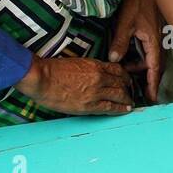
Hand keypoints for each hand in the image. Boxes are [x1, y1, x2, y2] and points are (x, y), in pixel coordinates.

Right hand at [16, 56, 133, 114]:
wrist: (42, 79)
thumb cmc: (53, 70)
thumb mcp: (76, 63)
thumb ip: (89, 68)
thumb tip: (96, 74)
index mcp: (95, 65)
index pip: (118, 69)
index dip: (125, 76)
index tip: (126, 79)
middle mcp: (99, 77)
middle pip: (121, 82)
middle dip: (128, 88)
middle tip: (131, 92)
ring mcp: (96, 92)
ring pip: (119, 95)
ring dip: (127, 99)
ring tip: (130, 103)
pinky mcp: (89, 105)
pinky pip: (110, 108)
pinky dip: (120, 109)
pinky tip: (125, 110)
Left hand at [108, 0, 163, 102]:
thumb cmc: (137, 0)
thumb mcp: (125, 22)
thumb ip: (121, 42)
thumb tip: (114, 60)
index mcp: (154, 42)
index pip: (154, 69)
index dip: (153, 85)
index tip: (151, 99)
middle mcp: (158, 41)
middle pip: (155, 67)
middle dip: (148, 80)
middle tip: (137, 90)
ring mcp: (157, 35)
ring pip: (151, 58)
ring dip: (142, 67)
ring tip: (127, 72)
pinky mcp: (153, 30)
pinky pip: (149, 50)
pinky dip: (141, 57)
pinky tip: (130, 56)